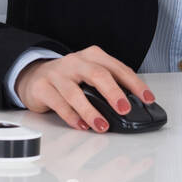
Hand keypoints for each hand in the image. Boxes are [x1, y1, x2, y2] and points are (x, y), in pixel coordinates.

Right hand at [15, 45, 155, 131]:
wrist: (33, 76)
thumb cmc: (69, 78)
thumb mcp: (90, 76)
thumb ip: (108, 86)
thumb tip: (131, 107)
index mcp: (93, 56)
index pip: (118, 68)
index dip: (135, 84)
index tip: (148, 98)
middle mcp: (76, 62)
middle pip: (98, 74)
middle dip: (113, 93)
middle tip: (124, 109)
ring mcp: (57, 73)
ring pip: (75, 92)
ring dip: (91, 111)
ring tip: (102, 125)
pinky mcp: (42, 87)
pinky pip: (58, 103)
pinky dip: (71, 117)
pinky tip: (81, 126)